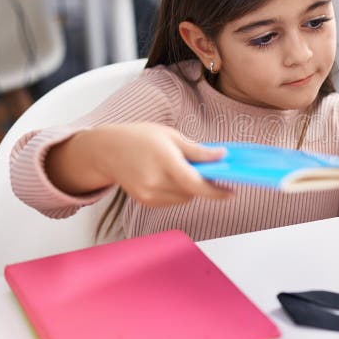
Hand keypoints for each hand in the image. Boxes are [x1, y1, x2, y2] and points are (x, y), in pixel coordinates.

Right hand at [91, 123, 233, 206]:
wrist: (107, 150)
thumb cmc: (140, 138)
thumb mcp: (172, 136)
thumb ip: (198, 150)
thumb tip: (223, 156)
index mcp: (165, 162)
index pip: (196, 183)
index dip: (216, 191)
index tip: (232, 191)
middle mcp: (156, 182)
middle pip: (193, 192)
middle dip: (203, 183)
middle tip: (206, 168)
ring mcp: (149, 195)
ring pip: (185, 198)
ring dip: (190, 187)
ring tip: (179, 168)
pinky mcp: (146, 202)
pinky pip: (173, 201)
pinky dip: (178, 191)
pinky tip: (168, 176)